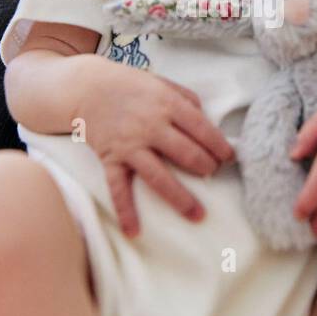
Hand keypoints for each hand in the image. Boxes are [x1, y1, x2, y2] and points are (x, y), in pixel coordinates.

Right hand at [66, 56, 234, 236]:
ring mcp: (129, 144)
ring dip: (180, 197)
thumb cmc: (131, 85)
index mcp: (167, 104)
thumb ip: (187, 100)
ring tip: (198, 215)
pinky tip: (135, 232)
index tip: (230, 158)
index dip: (220, 146)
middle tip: (213, 174)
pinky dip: (125, 211)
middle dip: (207, 168)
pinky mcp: (111, 158)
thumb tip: (209, 122)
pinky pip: (118, 188)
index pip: (202, 129)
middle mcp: (150, 125)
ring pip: (158, 176)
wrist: (87, 87)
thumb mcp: (163, 83)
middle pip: (187, 154)